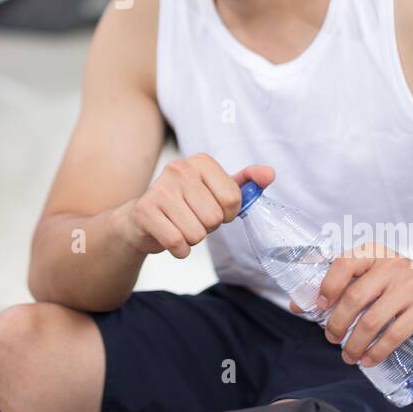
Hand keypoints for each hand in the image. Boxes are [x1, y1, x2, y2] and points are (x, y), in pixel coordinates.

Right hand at [115, 155, 274, 257]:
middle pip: (214, 217)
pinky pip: (177, 242)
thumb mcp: (216, 191)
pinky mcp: (145, 211)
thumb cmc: (185, 205)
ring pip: (197, 233)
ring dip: (192, 239)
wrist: (142, 219)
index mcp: (201, 162)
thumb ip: (245, 183)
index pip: (233, 199)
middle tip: (192, 219)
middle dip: (208, 227)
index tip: (213, 209)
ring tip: (180, 226)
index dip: (228, 214)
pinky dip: (179, 250)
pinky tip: (170, 238)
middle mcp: (179, 169)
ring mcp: (160, 188)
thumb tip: (270, 174)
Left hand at [291, 244, 412, 367]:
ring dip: (355, 343)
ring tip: (348, 355)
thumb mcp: (374, 274)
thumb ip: (341, 285)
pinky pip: (393, 335)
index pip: (343, 264)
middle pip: (354, 297)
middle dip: (337, 323)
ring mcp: (409, 287)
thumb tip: (298, 305)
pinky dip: (376, 352)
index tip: (318, 307)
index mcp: (373, 253)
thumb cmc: (400, 284)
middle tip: (331, 338)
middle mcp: (391, 266)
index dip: (327, 286)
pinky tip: (368, 360)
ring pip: (371, 320)